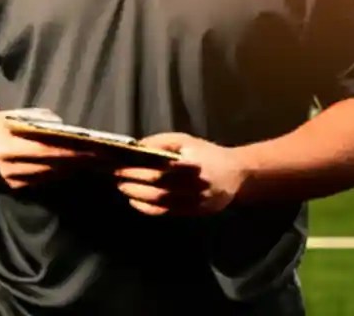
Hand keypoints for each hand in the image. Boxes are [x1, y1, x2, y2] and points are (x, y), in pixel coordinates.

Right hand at [0, 111, 105, 189]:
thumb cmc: (10, 122)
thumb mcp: (23, 117)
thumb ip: (43, 125)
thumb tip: (72, 131)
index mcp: (8, 147)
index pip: (47, 152)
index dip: (72, 152)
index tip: (95, 149)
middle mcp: (9, 167)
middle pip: (52, 167)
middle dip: (79, 162)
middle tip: (105, 158)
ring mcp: (13, 180)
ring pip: (51, 176)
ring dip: (75, 169)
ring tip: (98, 163)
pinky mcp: (17, 187)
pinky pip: (46, 181)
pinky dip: (63, 174)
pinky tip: (80, 167)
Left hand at [114, 132, 246, 215]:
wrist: (236, 174)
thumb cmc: (206, 153)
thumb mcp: (186, 140)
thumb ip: (162, 142)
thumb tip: (136, 147)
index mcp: (194, 163)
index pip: (162, 169)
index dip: (139, 171)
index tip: (120, 167)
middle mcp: (196, 184)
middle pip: (160, 187)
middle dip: (135, 183)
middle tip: (117, 178)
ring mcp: (197, 201)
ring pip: (162, 202)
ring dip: (138, 196)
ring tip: (123, 188)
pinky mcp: (196, 212)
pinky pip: (168, 212)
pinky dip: (149, 209)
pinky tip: (136, 202)